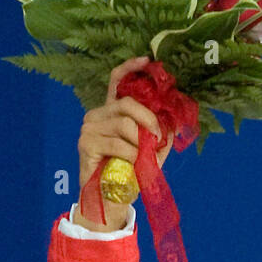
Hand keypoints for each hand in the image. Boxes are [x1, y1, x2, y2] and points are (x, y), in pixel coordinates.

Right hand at [77, 55, 173, 192]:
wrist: (111, 200)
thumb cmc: (129, 173)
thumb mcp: (151, 151)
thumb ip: (160, 133)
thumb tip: (175, 119)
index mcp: (112, 111)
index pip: (116, 81)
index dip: (130, 68)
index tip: (147, 61)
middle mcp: (98, 114)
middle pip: (127, 103)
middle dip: (149, 119)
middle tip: (158, 137)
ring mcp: (89, 127)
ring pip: (123, 123)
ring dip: (140, 142)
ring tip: (143, 157)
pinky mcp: (86, 143)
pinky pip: (117, 143)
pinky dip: (131, 154)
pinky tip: (133, 163)